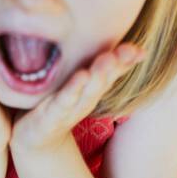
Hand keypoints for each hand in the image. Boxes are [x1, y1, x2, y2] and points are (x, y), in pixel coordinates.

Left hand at [9, 41, 145, 158]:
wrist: (36, 140)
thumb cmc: (56, 104)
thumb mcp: (77, 84)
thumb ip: (90, 64)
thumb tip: (111, 38)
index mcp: (93, 89)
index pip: (114, 71)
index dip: (127, 60)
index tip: (140, 49)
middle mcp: (86, 99)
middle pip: (104, 80)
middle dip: (117, 64)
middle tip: (128, 50)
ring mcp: (69, 110)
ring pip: (87, 92)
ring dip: (99, 76)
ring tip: (108, 60)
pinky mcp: (50, 117)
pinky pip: (62, 102)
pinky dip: (73, 90)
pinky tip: (81, 76)